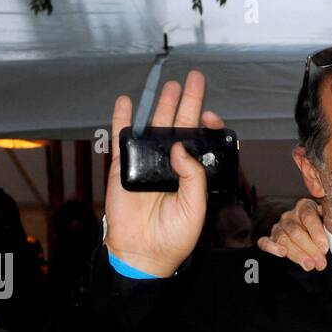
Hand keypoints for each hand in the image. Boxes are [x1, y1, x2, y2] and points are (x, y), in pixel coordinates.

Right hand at [104, 70, 225, 277]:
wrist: (144, 253)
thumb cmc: (174, 236)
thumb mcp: (195, 206)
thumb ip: (193, 176)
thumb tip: (178, 145)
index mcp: (191, 174)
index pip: (199, 142)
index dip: (205, 125)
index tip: (209, 116)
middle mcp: (170, 164)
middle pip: (178, 125)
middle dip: (186, 101)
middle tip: (193, 78)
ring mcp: (146, 163)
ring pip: (153, 127)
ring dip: (159, 105)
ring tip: (168, 84)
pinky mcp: (123, 167)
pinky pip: (122, 139)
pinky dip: (122, 119)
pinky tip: (126, 101)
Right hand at [257, 197, 328, 270]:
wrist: (307, 234)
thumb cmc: (322, 231)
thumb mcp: (328, 226)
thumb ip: (331, 229)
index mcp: (305, 207)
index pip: (309, 217)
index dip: (317, 233)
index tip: (325, 249)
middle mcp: (290, 215)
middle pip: (296, 231)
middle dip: (309, 249)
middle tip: (320, 263)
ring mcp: (278, 227)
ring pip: (284, 239)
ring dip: (297, 254)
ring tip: (309, 265)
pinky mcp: (270, 238)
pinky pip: (265, 242)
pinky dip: (272, 247)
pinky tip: (282, 253)